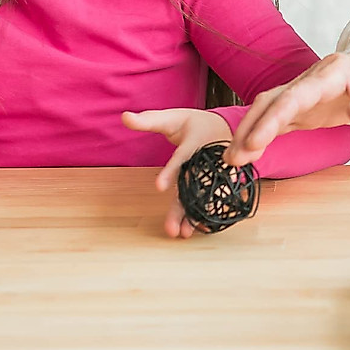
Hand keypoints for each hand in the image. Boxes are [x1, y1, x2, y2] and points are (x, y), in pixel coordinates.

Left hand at [121, 108, 234, 238]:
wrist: (225, 126)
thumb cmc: (193, 124)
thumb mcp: (171, 118)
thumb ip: (148, 120)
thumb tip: (124, 117)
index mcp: (195, 142)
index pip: (181, 158)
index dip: (170, 172)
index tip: (159, 187)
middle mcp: (209, 158)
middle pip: (194, 185)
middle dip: (182, 207)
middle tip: (170, 228)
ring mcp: (219, 172)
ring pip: (206, 196)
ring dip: (195, 215)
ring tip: (184, 233)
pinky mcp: (224, 181)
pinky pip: (216, 199)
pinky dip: (207, 213)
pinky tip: (198, 227)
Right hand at [224, 47, 349, 167]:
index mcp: (330, 73)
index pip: (295, 96)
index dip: (273, 119)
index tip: (255, 141)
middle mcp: (311, 80)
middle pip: (272, 101)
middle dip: (249, 127)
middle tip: (232, 157)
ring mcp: (305, 92)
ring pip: (269, 108)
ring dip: (249, 131)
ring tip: (232, 159)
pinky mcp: (304, 105)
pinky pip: (277, 118)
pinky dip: (260, 133)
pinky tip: (247, 152)